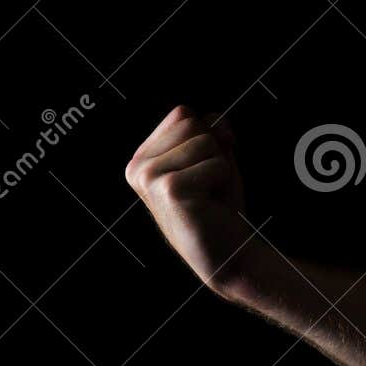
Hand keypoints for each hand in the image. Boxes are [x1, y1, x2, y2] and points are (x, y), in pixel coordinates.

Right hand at [125, 105, 257, 294]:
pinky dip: (225, 181)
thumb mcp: (215, 158)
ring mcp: (150, 178)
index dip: (209, 135)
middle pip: (192, 123)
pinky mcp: (170, 189)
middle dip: (215, 151)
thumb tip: (218, 121)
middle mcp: (138, 167)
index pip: (182, 113)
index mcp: (141, 157)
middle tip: (210, 185)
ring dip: (221, 167)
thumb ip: (212, 130)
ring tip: (210, 195)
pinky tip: (211, 204)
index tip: (208, 169)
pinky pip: (217, 164)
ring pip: (206, 141)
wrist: (228, 252)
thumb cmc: (220, 206)